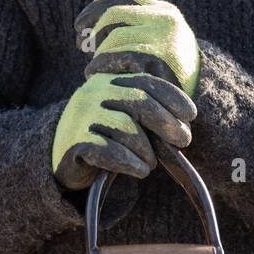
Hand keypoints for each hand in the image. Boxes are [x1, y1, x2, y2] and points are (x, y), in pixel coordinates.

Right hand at [51, 71, 195, 189]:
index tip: (191, 114)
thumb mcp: (126, 118)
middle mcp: (94, 93)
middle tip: (183, 141)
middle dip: (167, 122)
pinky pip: (109, 150)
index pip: (145, 82)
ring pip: (127, 128)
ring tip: (151, 163)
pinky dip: (129, 162)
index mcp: (110, 82)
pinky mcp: (75, 141)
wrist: (62, 158)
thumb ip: (147, 114)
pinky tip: (140, 170)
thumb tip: (183, 126)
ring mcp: (82, 115)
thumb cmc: (104, 136)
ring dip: (146, 150)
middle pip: (140, 101)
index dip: (172, 96)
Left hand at [75, 0, 200, 97]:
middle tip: (82, 47)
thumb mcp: (161, 41)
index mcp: (164, 10)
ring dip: (96, 55)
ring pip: (113, 38)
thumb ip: (136, 28)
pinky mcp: (159, 60)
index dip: (94, 8)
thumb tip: (92, 20)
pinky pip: (119, 57)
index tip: (80, 25)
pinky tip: (96, 75)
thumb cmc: (172, 71)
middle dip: (92, 31)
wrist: (205, 95)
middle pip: (113, 15)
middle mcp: (165, 19)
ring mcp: (163, 38)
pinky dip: (101, 66)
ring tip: (92, 69)